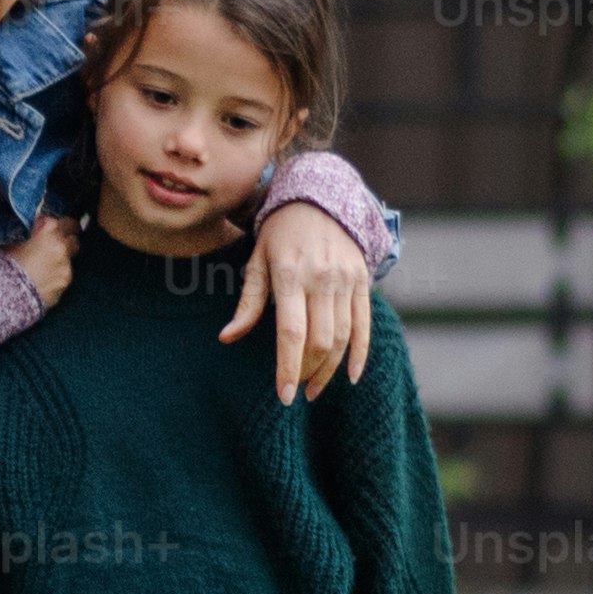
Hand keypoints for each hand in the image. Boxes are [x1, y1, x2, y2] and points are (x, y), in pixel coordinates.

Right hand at [9, 210, 78, 312]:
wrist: (5, 293)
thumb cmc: (4, 264)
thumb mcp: (14, 240)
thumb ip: (32, 232)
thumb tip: (39, 228)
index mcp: (49, 231)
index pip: (65, 221)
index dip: (59, 225)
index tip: (51, 228)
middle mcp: (61, 247)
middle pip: (74, 238)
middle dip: (66, 240)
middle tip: (54, 243)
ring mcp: (65, 267)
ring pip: (69, 259)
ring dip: (60, 260)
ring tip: (44, 266)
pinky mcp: (64, 284)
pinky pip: (63, 276)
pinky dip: (55, 276)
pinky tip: (42, 279)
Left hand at [229, 197, 381, 401]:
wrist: (321, 198)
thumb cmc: (280, 233)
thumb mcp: (257, 261)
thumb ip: (248, 303)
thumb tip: (227, 338)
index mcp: (290, 275)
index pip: (291, 333)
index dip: (287, 368)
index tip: (283, 396)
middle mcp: (322, 279)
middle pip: (320, 341)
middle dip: (306, 372)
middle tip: (295, 388)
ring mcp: (346, 280)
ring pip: (343, 337)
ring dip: (329, 370)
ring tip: (314, 387)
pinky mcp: (363, 281)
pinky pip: (365, 325)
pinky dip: (360, 354)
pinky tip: (350, 376)